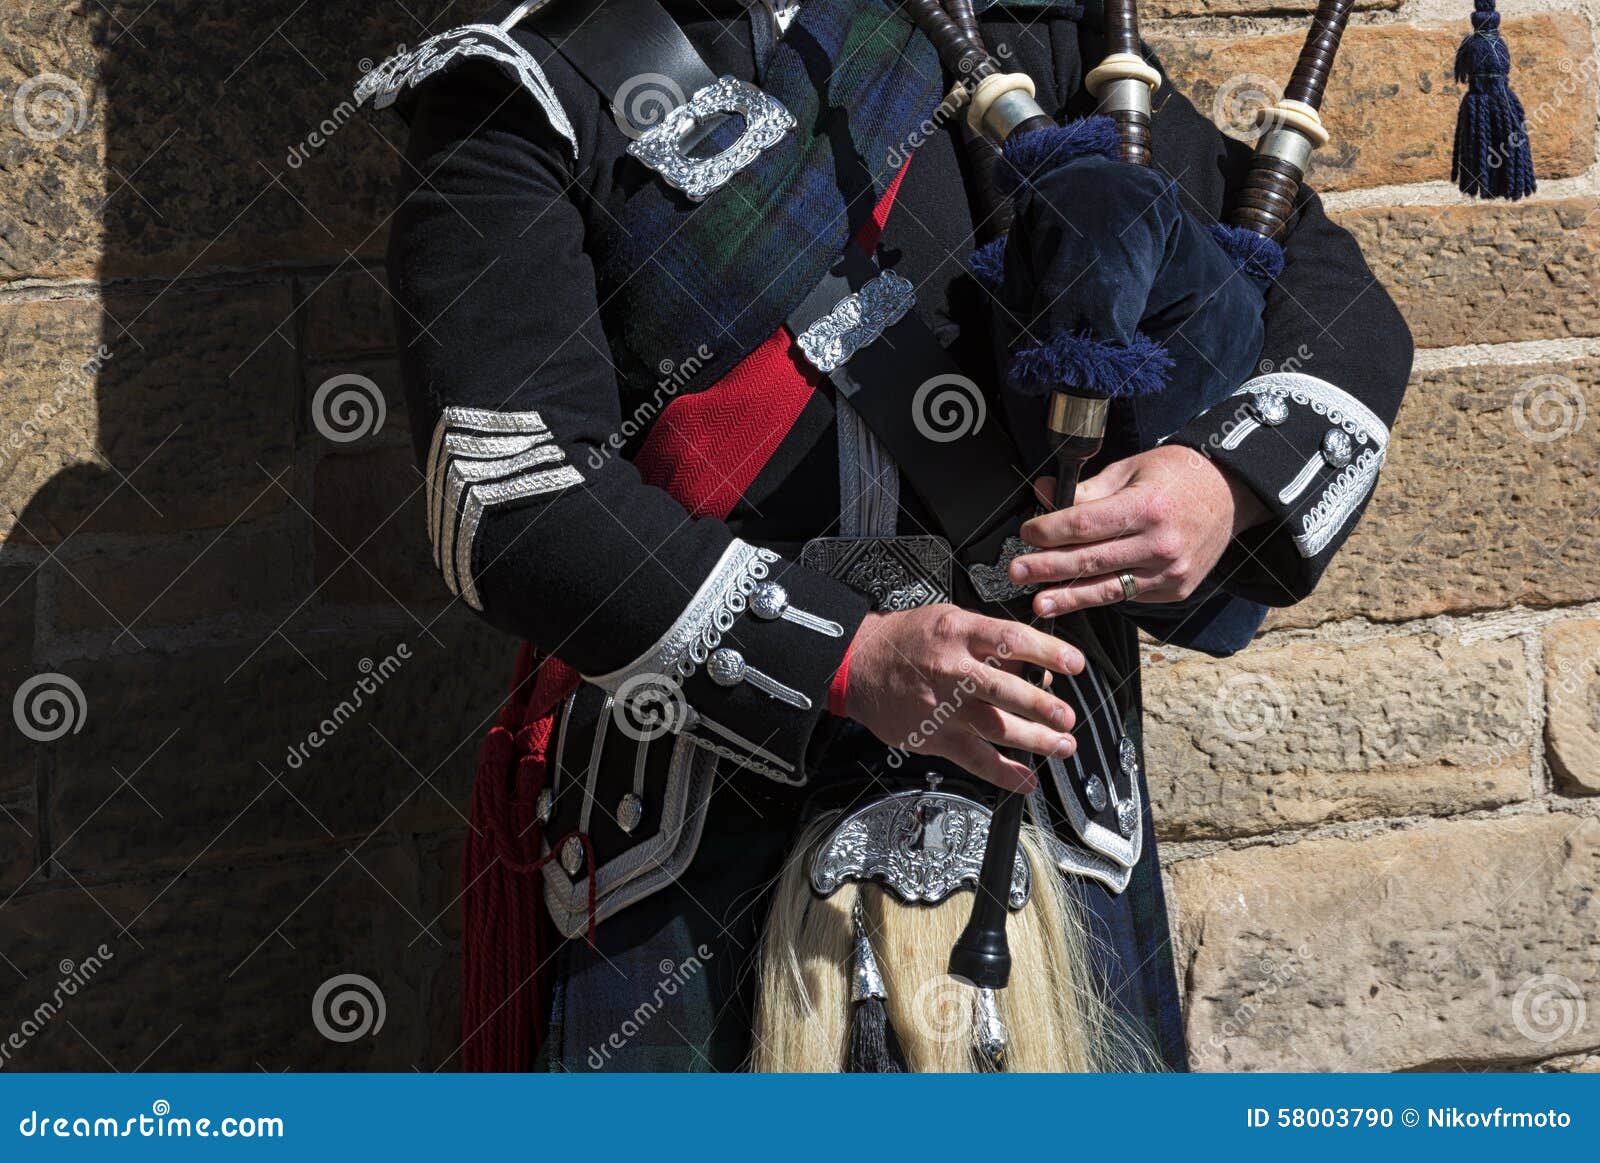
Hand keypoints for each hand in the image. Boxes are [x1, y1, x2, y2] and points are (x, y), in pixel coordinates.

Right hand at [843, 605, 1083, 792]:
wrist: (858, 665)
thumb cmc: (907, 640)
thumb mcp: (950, 620)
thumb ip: (992, 642)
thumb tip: (1037, 668)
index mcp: (959, 633)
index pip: (1011, 640)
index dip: (1048, 653)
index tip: (1074, 664)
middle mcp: (952, 669)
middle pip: (1006, 689)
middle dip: (1043, 706)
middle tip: (1068, 716)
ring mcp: (943, 707)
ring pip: (995, 727)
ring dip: (1034, 740)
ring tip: (1061, 745)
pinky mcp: (934, 736)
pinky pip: (974, 759)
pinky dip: (1003, 773)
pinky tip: (1026, 780)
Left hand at [1013, 444, 1266, 617]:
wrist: (1229, 494)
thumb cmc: (1175, 477)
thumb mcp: (1129, 470)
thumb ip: (1085, 490)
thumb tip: (1043, 494)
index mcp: (1145, 507)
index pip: (1084, 525)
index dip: (1049, 531)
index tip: (1026, 533)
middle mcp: (1158, 543)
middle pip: (1090, 560)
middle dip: (1047, 568)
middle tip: (1016, 571)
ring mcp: (1169, 572)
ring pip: (1107, 589)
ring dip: (1068, 597)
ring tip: (1037, 602)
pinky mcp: (1174, 589)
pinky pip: (1128, 595)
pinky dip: (1100, 595)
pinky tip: (1075, 596)